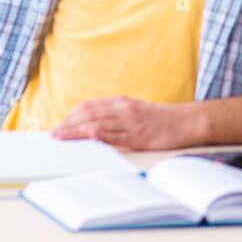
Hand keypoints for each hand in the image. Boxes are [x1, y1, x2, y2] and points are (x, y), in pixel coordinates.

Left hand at [51, 97, 204, 152]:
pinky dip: (98, 137)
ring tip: (61, 138)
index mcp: (121, 102)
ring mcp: (130, 122)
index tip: (59, 125)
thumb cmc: (161, 119)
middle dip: (68, 124)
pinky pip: (115, 136)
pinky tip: (86, 138)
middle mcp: (123, 109)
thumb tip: (93, 127)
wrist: (187, 121)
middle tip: (53, 134)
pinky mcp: (139, 135)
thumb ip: (116, 116)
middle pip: (88, 113)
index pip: (89, 106)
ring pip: (96, 124)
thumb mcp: (135, 112)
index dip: (71, 116)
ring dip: (75, 131)